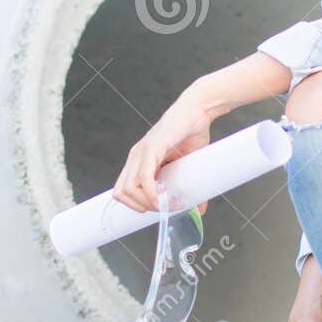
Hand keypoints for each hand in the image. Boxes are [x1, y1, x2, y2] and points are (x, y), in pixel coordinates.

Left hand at [110, 96, 212, 215]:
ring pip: (128, 188)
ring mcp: (141, 152)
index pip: (123, 190)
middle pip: (120, 193)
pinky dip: (150, 193)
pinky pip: (143, 177)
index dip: (136, 205)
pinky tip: (161, 199)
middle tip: (161, 208)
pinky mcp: (152, 147)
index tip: (157, 209)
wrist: (198, 111)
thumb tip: (200, 210)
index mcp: (139, 161)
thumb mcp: (189, 167)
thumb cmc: (192, 135)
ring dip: (145, 203)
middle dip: (139, 207)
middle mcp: (136, 157)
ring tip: (164, 204)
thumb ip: (191, 187)